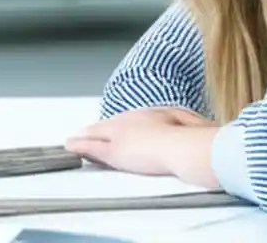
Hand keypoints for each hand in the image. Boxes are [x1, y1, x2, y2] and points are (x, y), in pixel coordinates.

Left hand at [64, 108, 218, 185]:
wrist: (185, 147)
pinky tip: (70, 147)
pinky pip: (91, 148)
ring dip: (83, 139)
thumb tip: (197, 127)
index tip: (110, 134)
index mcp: (147, 114)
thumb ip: (186, 125)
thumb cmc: (192, 138)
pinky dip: (80, 146)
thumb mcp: (190, 125)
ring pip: (95, 135)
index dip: (116, 129)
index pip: (125, 122)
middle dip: (95, 132)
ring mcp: (120, 135)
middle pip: (106, 127)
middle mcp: (131, 121)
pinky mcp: (114, 151)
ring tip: (72, 143)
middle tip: (81, 137)